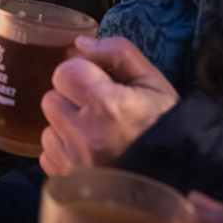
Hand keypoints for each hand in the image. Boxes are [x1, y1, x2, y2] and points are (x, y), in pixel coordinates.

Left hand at [39, 36, 178, 175]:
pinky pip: (48, 154)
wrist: (174, 177)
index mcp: (108, 105)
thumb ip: (118, 52)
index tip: (101, 83)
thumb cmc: (165, 127)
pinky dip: (64, 150)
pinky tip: (88, 151)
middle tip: (99, 108)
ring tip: (96, 132)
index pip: (66, 71)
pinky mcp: (66, 179)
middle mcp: (85, 134)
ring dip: (66, 126)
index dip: (83, 73)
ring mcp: (74, 161)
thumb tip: (81, 43)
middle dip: (72, 98)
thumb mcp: (153, 82)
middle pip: (52, 97)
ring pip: (48, 126)